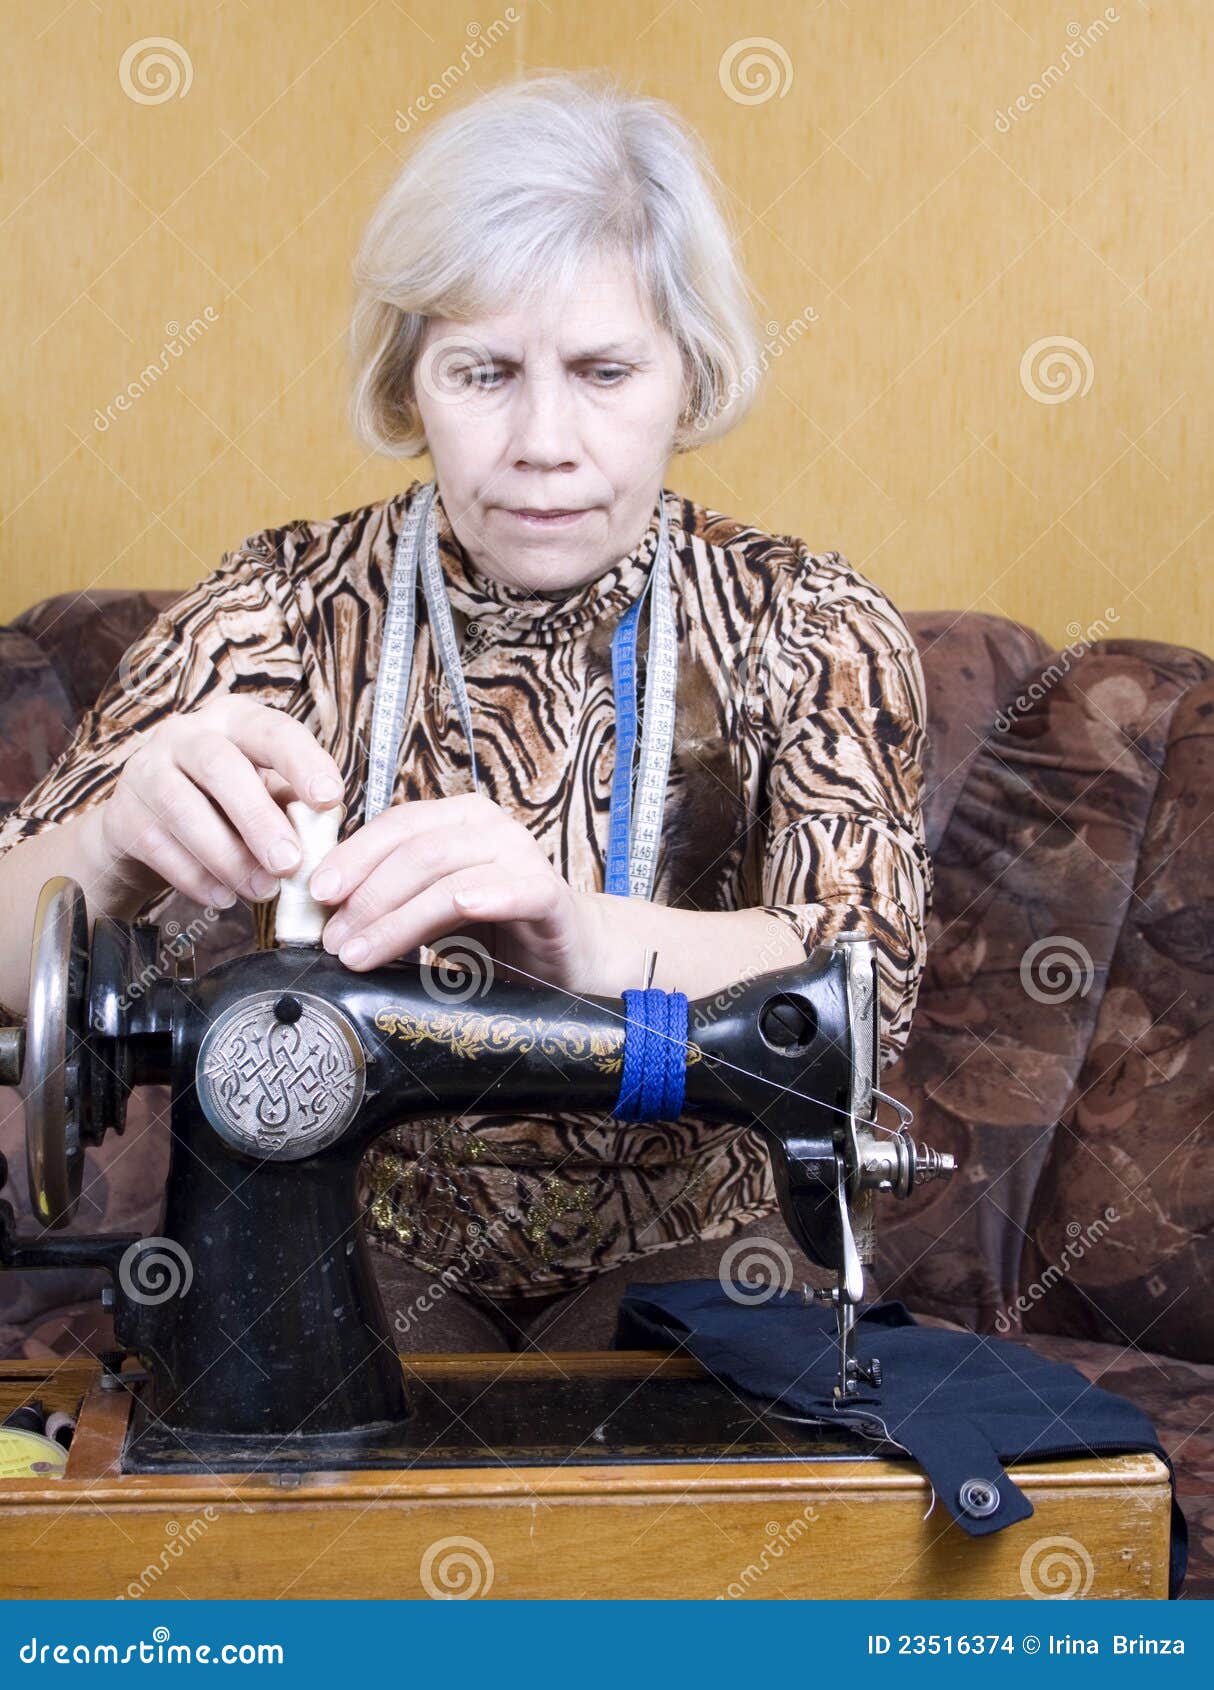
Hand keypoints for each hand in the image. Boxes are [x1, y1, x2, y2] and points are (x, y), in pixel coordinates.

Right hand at [98, 696, 344, 907]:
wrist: (147, 831)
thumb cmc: (223, 807)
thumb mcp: (264, 794)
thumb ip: (293, 806)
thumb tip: (326, 831)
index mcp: (234, 721)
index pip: (272, 730)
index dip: (303, 763)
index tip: (329, 800)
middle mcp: (186, 735)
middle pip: (220, 767)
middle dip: (259, 819)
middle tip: (290, 864)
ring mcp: (147, 771)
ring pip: (184, 809)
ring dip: (229, 858)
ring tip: (262, 891)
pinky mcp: (122, 814)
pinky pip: (159, 847)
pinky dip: (196, 878)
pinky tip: (224, 898)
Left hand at [307, 791, 601, 992]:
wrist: (568, 954)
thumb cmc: (494, 930)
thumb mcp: (433, 908)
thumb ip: (392, 899)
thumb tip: (325, 916)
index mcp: (458, 819)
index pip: (395, 825)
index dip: (352, 856)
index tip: (316, 895)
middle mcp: (491, 828)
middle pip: (416, 851)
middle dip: (366, 898)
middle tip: (334, 941)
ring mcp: (524, 857)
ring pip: (449, 878)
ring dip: (397, 919)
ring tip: (362, 953)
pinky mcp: (549, 894)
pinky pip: (515, 890)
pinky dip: (488, 897)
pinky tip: (463, 908)